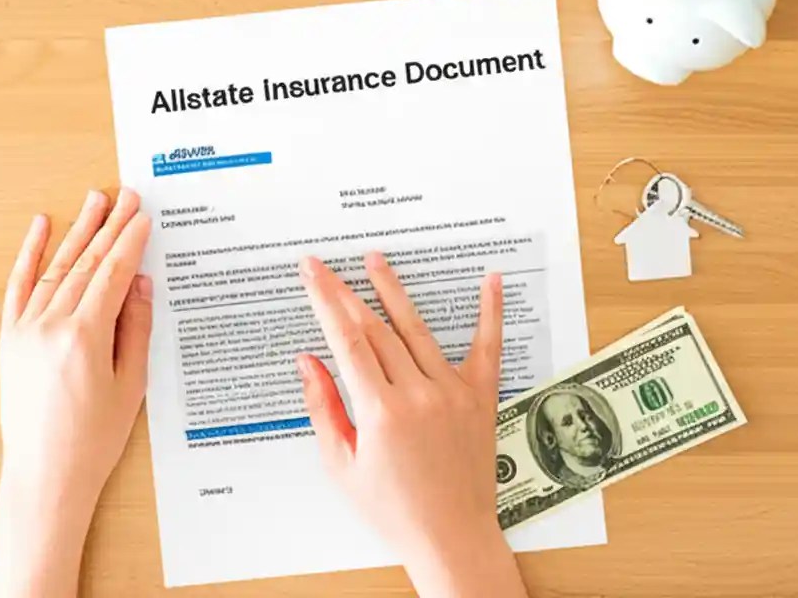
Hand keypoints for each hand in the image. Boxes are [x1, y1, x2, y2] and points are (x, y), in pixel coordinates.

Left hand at [0, 189, 152, 597]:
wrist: (45, 475)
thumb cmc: (92, 440)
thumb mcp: (130, 384)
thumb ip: (135, 328)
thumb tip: (141, 283)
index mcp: (85, 336)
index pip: (114, 274)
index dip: (132, 241)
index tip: (144, 216)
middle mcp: (50, 326)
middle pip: (86, 263)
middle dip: (109, 226)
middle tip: (126, 196)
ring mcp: (25, 330)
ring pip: (56, 268)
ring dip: (77, 232)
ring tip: (94, 202)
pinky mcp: (8, 340)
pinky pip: (18, 287)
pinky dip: (29, 255)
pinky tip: (39, 228)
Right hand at [295, 253, 526, 597]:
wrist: (451, 537)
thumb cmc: (394, 510)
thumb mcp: (343, 465)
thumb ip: (323, 407)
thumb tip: (307, 362)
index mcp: (380, 412)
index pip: (346, 340)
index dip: (325, 300)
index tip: (311, 272)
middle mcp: (419, 395)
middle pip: (376, 329)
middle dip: (346, 292)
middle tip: (327, 265)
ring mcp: (453, 393)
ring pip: (418, 330)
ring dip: (394, 291)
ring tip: (376, 260)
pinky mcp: (480, 399)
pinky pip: (487, 347)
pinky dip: (489, 312)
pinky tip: (489, 280)